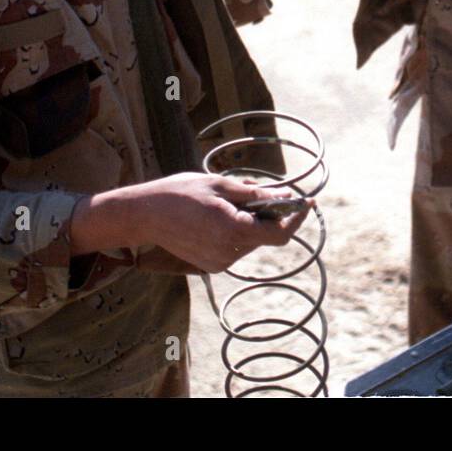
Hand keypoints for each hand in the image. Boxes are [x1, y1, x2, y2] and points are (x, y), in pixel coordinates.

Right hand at [95, 172, 310, 274]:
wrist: (144, 215)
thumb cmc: (180, 193)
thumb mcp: (220, 184)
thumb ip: (254, 193)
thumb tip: (283, 196)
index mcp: (233, 230)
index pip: (280, 234)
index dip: (296, 218)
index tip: (307, 203)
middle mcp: (229, 252)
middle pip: (265, 236)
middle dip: (269, 215)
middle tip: (260, 192)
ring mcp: (219, 262)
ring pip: (251, 241)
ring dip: (251, 222)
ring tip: (228, 202)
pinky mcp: (211, 266)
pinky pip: (236, 248)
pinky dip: (236, 232)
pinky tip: (216, 217)